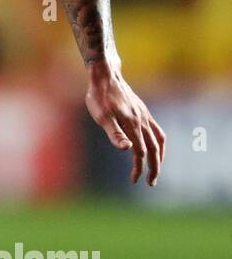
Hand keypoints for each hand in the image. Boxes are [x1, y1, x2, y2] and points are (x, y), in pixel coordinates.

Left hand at [85, 60, 165, 185]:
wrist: (105, 76)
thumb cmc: (99, 97)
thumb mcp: (102, 117)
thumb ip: (115, 133)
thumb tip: (128, 149)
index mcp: (133, 124)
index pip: (141, 151)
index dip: (139, 167)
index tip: (134, 180)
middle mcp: (143, 121)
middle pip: (154, 148)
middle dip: (155, 167)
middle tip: (151, 183)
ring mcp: (144, 116)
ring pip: (159, 139)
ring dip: (159, 156)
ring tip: (155, 168)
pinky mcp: (143, 111)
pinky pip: (157, 130)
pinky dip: (158, 142)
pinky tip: (153, 146)